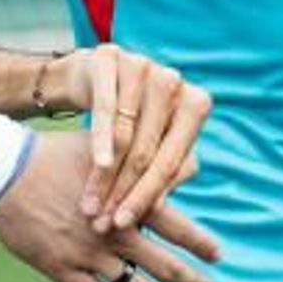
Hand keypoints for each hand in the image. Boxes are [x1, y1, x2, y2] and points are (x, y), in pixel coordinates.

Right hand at [0, 131, 221, 281]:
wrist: (3, 171)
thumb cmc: (53, 153)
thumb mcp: (104, 145)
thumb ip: (140, 156)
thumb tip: (178, 157)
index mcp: (128, 201)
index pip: (178, 227)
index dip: (200, 243)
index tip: (217, 255)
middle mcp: (115, 233)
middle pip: (164, 264)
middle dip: (191, 281)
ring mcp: (89, 254)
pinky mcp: (62, 269)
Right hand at [32, 41, 213, 231]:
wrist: (88, 77)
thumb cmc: (125, 120)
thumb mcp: (147, 145)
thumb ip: (161, 172)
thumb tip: (161, 211)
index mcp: (194, 105)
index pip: (173, 160)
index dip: (148, 195)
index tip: (124, 223)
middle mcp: (174, 82)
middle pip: (150, 150)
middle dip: (124, 190)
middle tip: (104, 222)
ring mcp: (144, 66)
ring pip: (127, 134)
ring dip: (107, 174)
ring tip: (91, 204)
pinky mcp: (111, 58)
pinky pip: (106, 108)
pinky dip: (102, 139)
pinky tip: (98, 164)